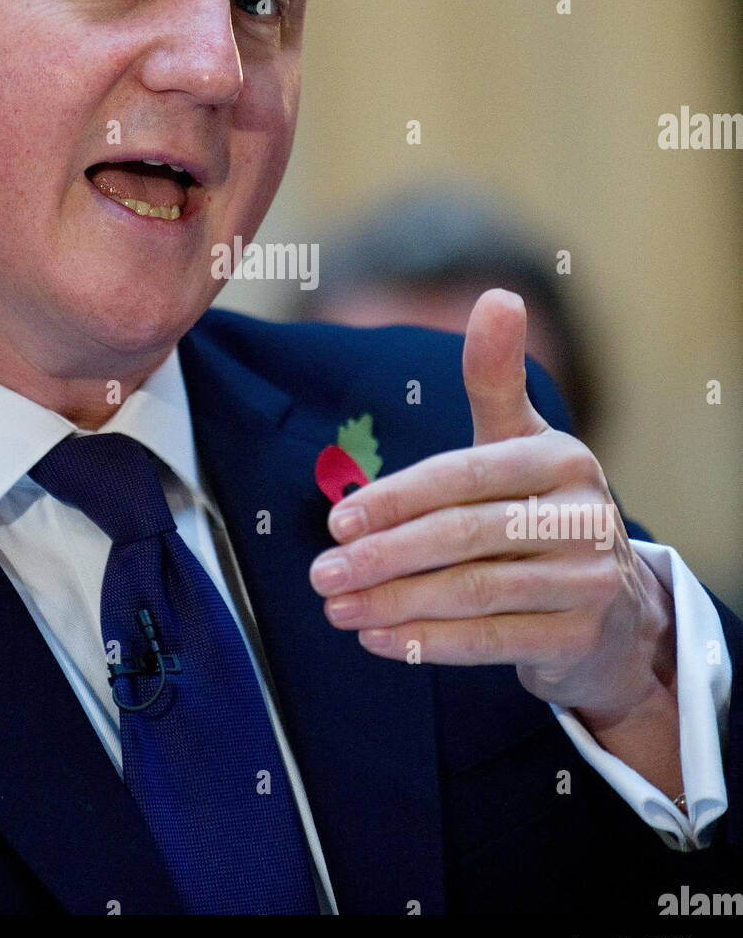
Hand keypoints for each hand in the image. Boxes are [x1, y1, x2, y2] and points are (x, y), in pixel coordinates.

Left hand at [309, 290, 677, 742]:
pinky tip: (377, 639)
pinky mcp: (581, 637)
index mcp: (562, 458)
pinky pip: (492, 641)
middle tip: (322, 573)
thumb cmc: (542, 508)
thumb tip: (497, 295)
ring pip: (474, 593)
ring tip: (337, 608)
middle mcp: (584, 517)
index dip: (395, 499)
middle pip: (464, 537)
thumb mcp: (521, 440)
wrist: (613, 605)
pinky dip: (429, 643)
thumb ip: (495, 376)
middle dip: (384, 556)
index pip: (463, 476)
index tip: (336, 521)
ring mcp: (588, 582)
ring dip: (395, 603)